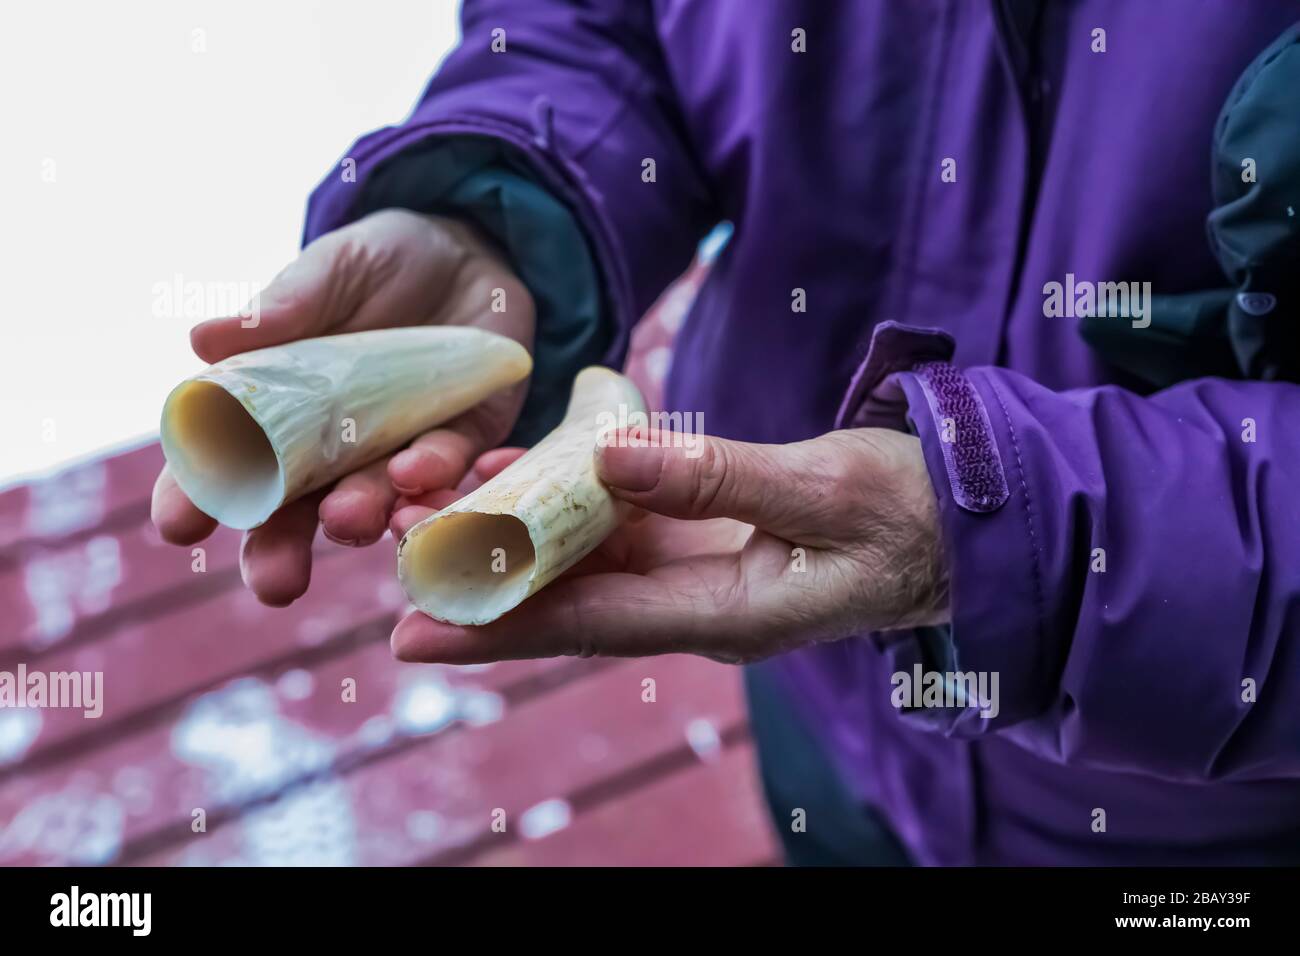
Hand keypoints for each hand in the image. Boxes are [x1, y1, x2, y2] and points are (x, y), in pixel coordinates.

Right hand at [151, 209, 534, 605]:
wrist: (471, 253)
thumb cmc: (379, 265)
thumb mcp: (332, 270)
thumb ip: (285, 304)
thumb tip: (204, 339)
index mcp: (276, 412)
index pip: (225, 462)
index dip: (198, 496)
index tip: (181, 525)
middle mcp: (331, 449)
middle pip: (294, 514)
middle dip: (280, 551)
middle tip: (275, 583)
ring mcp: (394, 451)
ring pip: (371, 503)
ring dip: (359, 517)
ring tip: (347, 521)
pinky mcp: (461, 442)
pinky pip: (445, 469)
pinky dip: (430, 474)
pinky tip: (414, 471)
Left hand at [389, 427, 948, 663]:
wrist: (962, 518)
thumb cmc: (911, 510)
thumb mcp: (823, 487)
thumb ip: (719, 475)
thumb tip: (609, 456)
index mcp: (727, 612)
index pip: (591, 624)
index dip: (499, 626)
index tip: (413, 630)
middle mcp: (700, 605)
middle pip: (571, 601)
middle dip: (484, 583)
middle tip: (397, 552)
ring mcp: (701, 575)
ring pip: (589, 565)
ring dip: (518, 538)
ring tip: (441, 500)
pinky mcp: (707, 541)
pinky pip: (623, 532)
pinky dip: (571, 505)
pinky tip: (526, 471)